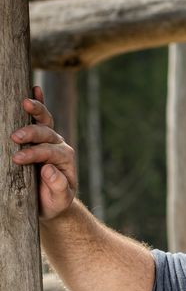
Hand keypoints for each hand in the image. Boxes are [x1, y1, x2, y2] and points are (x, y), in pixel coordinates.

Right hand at [11, 86, 76, 220]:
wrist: (51, 202)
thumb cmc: (54, 202)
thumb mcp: (59, 200)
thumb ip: (58, 186)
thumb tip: (49, 169)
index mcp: (65, 159)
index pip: (50, 152)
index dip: (34, 154)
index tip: (18, 159)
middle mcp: (59, 145)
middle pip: (47, 133)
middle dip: (31, 133)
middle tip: (15, 137)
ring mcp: (50, 138)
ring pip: (45, 121)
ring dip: (35, 110)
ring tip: (23, 103)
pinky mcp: (40, 136)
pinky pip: (42, 117)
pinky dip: (39, 102)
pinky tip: (35, 88)